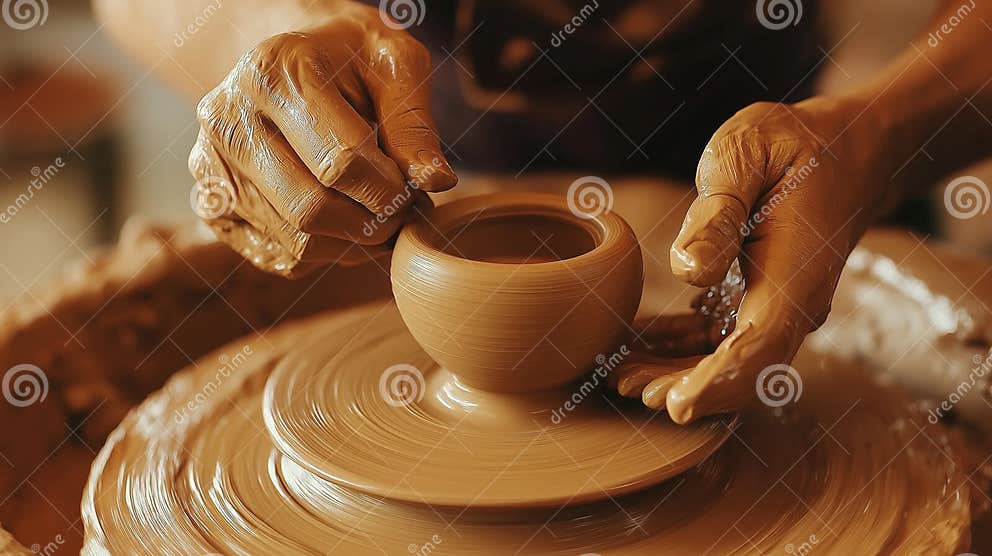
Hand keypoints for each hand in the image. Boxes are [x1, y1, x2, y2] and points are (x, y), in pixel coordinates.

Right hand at [188, 4, 455, 276]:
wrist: (286, 54)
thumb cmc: (349, 57)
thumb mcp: (393, 65)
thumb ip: (414, 124)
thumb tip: (436, 181)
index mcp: (275, 75)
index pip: (341, 162)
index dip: (391, 191)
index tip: (416, 194)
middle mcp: (228, 120)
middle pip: (312, 210)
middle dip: (372, 224)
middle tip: (402, 215)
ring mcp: (211, 165)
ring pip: (296, 241)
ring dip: (352, 244)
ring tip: (377, 217)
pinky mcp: (212, 203)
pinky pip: (279, 255)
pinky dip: (324, 253)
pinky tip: (343, 222)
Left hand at [618, 97, 888, 422]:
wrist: (844, 151)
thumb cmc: (791, 145)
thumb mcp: (748, 152)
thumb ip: (718, 212)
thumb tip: (689, 271)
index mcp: (795, 272)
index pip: (759, 345)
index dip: (717, 381)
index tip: (676, 406)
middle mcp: (792, 303)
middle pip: (741, 367)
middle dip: (684, 386)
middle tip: (625, 387)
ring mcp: (777, 308)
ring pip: (728, 359)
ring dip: (677, 373)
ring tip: (620, 375)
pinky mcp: (759, 303)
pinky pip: (720, 340)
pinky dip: (680, 348)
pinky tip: (638, 346)